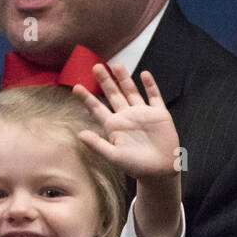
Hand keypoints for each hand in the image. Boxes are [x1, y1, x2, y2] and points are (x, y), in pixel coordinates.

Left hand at [73, 64, 179, 180]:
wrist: (160, 171)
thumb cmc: (136, 167)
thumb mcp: (114, 156)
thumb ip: (98, 145)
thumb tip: (80, 134)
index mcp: (114, 126)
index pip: (98, 108)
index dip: (87, 98)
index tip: (76, 87)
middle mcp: (127, 117)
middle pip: (113, 95)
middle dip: (105, 81)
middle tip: (95, 66)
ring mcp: (143, 114)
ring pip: (131, 91)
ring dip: (124, 79)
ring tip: (116, 65)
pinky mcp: (159, 114)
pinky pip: (154, 96)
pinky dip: (150, 85)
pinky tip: (144, 74)